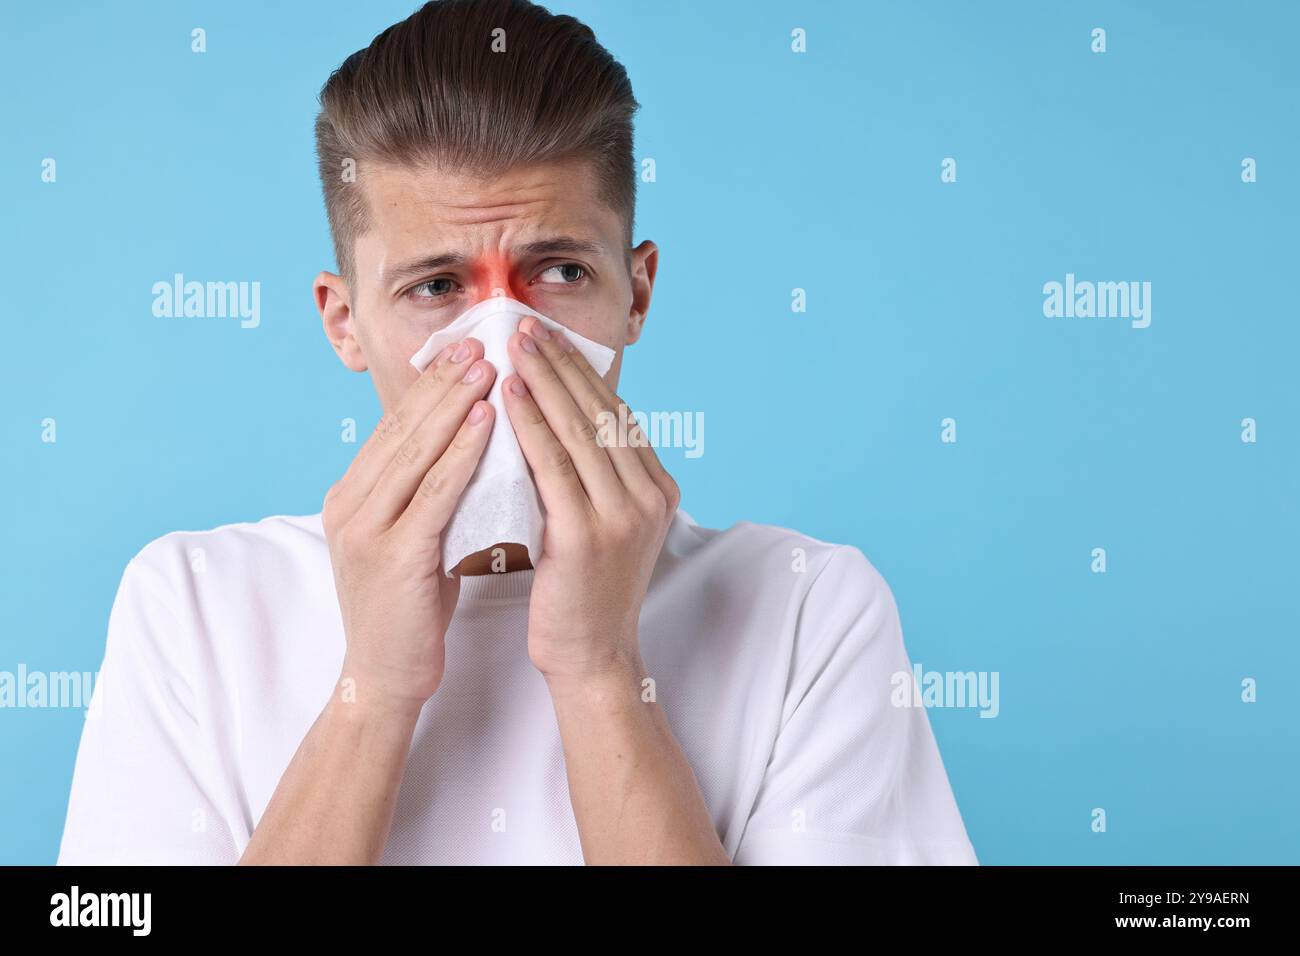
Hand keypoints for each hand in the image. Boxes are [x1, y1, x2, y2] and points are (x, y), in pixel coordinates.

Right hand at [321, 339, 495, 711]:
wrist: (384, 677)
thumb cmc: (409, 608)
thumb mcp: (412, 537)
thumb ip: (427, 493)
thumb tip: (470, 444)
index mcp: (351, 495)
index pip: (396, 425)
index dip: (432, 384)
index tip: (467, 348)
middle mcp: (350, 503)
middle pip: (403, 427)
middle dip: (445, 380)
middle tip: (483, 340)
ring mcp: (366, 528)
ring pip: (416, 450)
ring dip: (456, 402)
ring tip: (491, 365)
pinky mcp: (393, 555)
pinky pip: (434, 492)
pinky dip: (462, 452)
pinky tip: (488, 423)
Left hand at [503, 316, 679, 681]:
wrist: (592, 657)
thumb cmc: (585, 591)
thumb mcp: (602, 523)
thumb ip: (593, 477)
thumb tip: (558, 420)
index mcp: (658, 488)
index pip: (616, 413)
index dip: (580, 371)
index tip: (547, 336)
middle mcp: (650, 496)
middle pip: (600, 412)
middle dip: (561, 363)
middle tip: (525, 323)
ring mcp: (624, 515)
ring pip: (579, 430)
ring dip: (544, 380)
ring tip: (513, 344)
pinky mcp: (590, 535)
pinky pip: (553, 466)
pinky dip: (530, 424)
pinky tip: (508, 395)